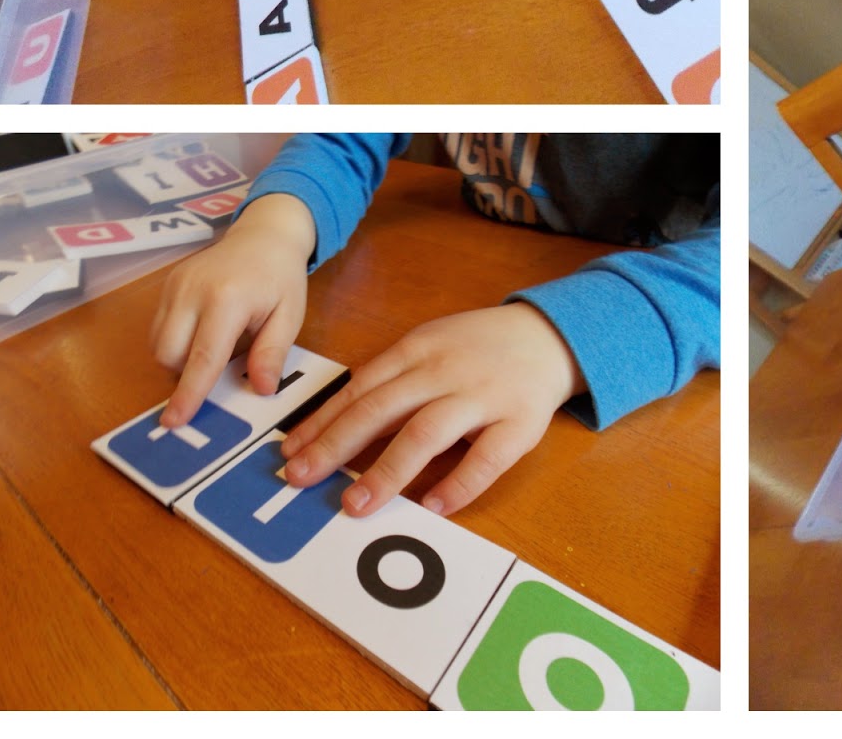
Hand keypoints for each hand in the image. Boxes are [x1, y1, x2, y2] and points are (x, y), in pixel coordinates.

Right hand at [149, 193, 314, 427]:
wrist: (266, 233)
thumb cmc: (282, 277)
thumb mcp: (290, 315)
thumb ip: (273, 352)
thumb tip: (261, 389)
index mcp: (228, 298)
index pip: (203, 356)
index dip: (190, 393)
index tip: (175, 421)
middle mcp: (193, 290)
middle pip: (170, 355)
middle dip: (188, 373)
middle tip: (224, 363)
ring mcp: (176, 285)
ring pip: (158, 345)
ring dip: (180, 359)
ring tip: (218, 342)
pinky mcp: (168, 284)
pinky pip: (158, 329)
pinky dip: (175, 342)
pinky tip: (204, 329)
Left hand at [279, 304, 583, 517]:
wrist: (551, 334)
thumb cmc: (479, 347)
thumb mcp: (432, 345)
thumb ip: (392, 378)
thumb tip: (334, 425)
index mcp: (420, 348)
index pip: (362, 387)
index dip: (324, 421)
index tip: (290, 453)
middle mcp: (446, 370)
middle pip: (384, 408)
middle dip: (338, 445)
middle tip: (300, 479)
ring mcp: (484, 395)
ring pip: (428, 431)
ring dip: (388, 470)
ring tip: (355, 504)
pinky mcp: (520, 422)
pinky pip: (486, 457)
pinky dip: (458, 483)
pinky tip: (432, 506)